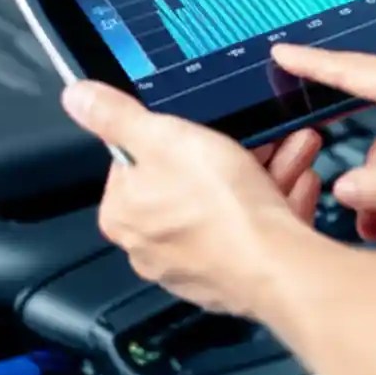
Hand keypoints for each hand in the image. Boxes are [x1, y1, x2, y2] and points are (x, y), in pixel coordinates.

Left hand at [61, 80, 322, 314]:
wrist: (276, 265)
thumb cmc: (219, 209)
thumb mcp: (164, 138)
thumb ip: (116, 116)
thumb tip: (77, 98)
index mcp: (123, 213)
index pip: (136, 160)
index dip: (174, 135)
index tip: (202, 127)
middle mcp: (151, 245)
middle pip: (188, 181)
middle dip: (229, 153)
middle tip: (258, 136)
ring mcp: (194, 265)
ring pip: (227, 205)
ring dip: (263, 173)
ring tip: (291, 149)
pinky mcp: (233, 276)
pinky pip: (253, 230)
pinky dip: (275, 204)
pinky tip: (298, 182)